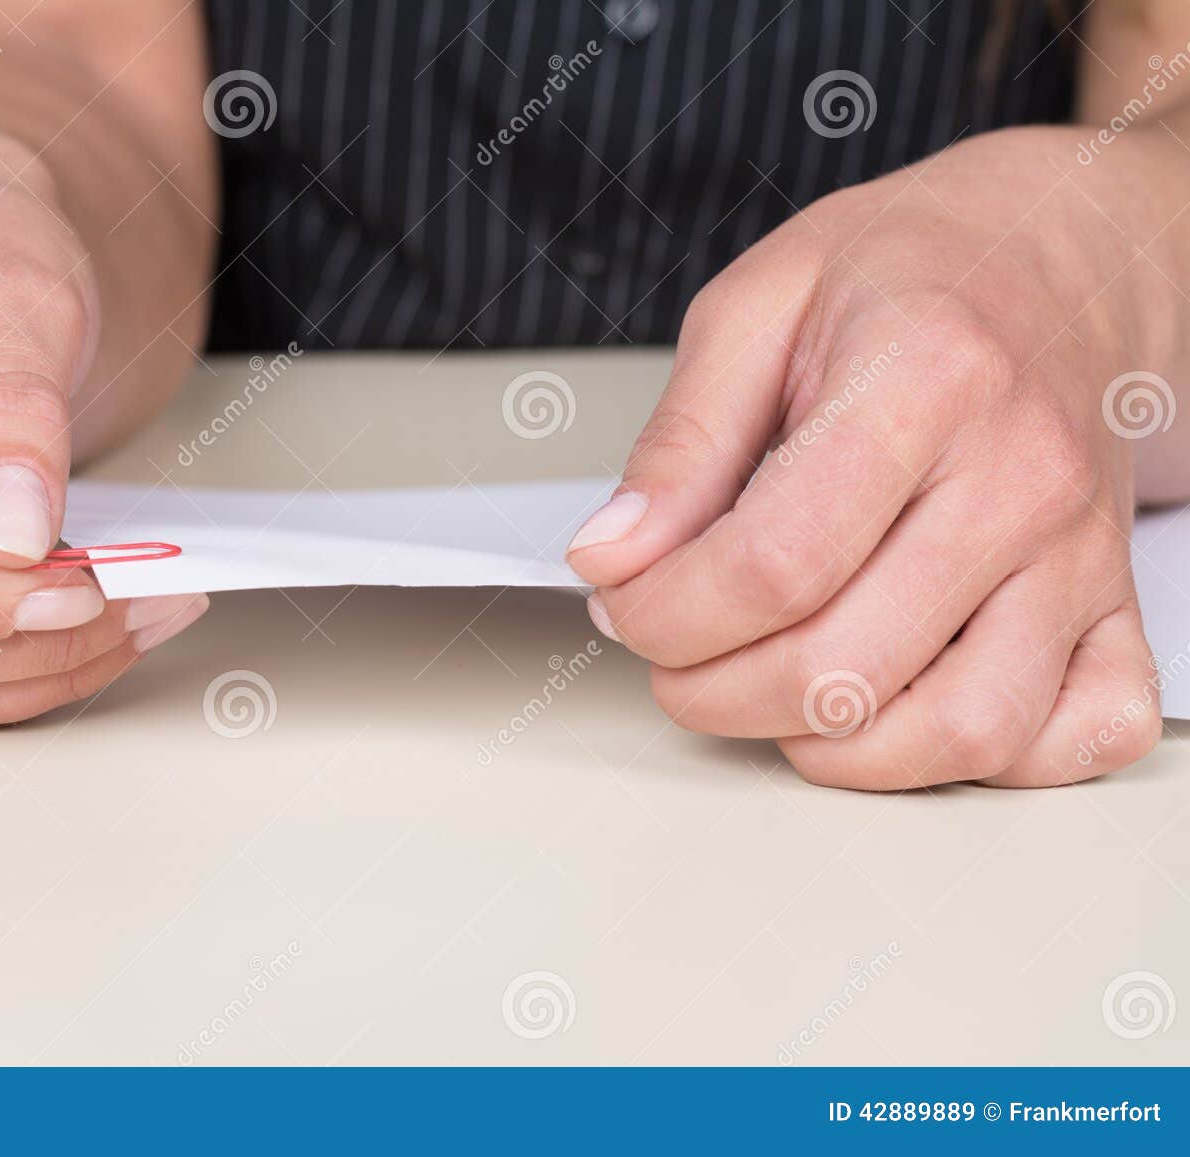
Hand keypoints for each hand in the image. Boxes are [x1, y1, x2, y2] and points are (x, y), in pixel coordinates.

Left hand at [568, 127, 1166, 789]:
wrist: (1059, 252)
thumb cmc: (911, 271)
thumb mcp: (757, 307)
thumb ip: (679, 442)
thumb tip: (613, 556)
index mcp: (926, 378)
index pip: (775, 565)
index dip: (669, 615)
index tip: (626, 606)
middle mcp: (1020, 477)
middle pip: (846, 667)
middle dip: (715, 691)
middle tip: (674, 655)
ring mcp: (1079, 552)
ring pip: (961, 731)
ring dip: (831, 748)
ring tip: (768, 691)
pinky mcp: (1116, 601)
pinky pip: (1084, 734)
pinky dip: (983, 762)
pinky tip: (901, 711)